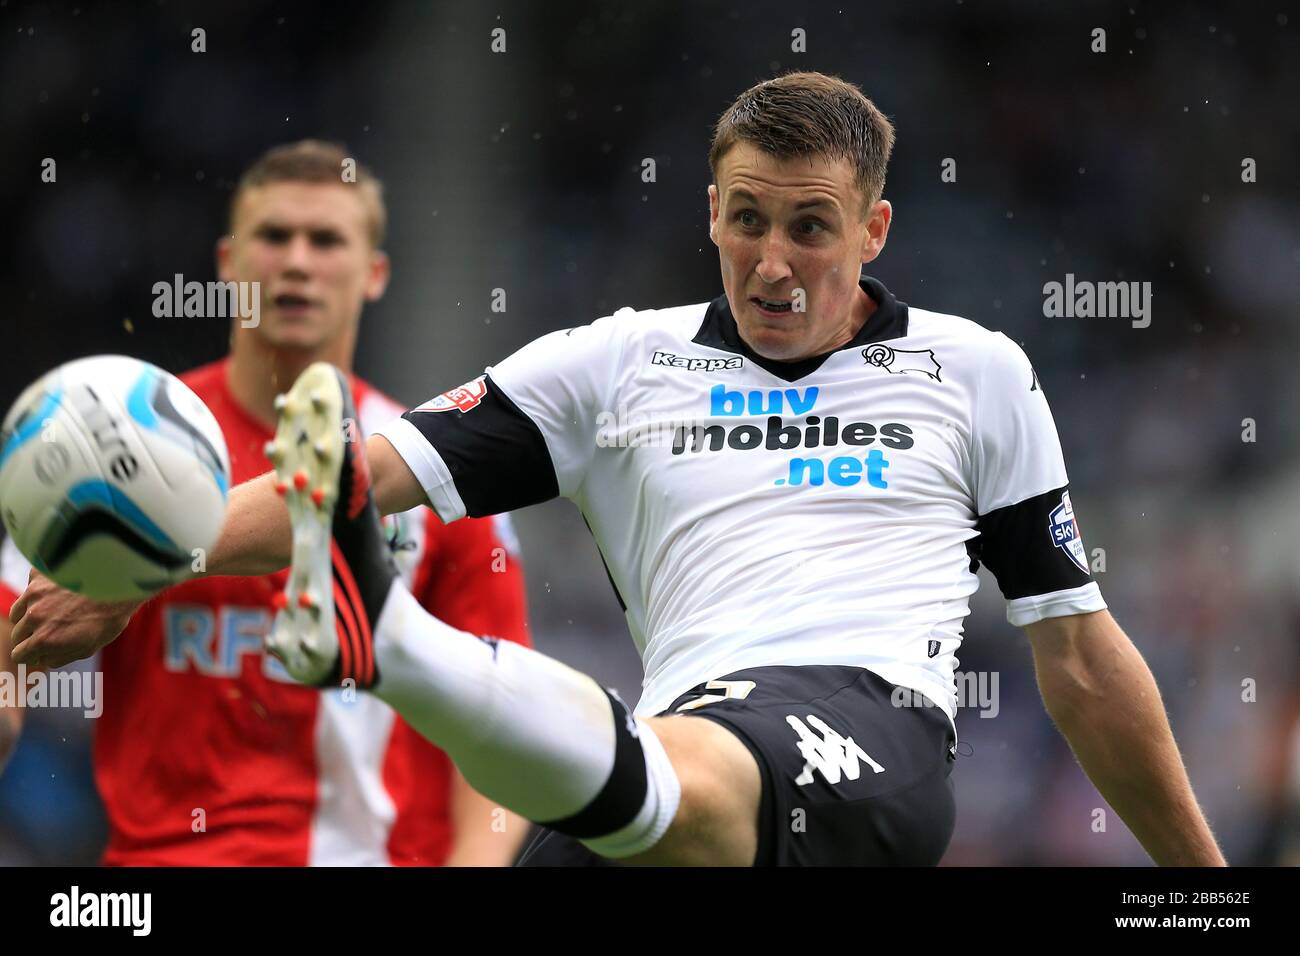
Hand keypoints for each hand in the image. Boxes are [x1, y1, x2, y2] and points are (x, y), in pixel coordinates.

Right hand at [8, 569, 141, 668]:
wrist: (118, 583)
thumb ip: (58, 657)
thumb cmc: (107, 618)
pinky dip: (40, 590)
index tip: (40, 651)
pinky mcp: (38, 576)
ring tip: (54, 611)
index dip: (31, 655)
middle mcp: (34, 618)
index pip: (19, 655)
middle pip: (17, 634)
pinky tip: (59, 591)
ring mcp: (34, 595)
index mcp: (44, 640)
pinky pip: (29, 587)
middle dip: (31, 636)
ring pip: (17, 612)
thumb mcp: (87, 649)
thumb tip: (41, 660)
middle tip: (53, 629)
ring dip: (30, 614)